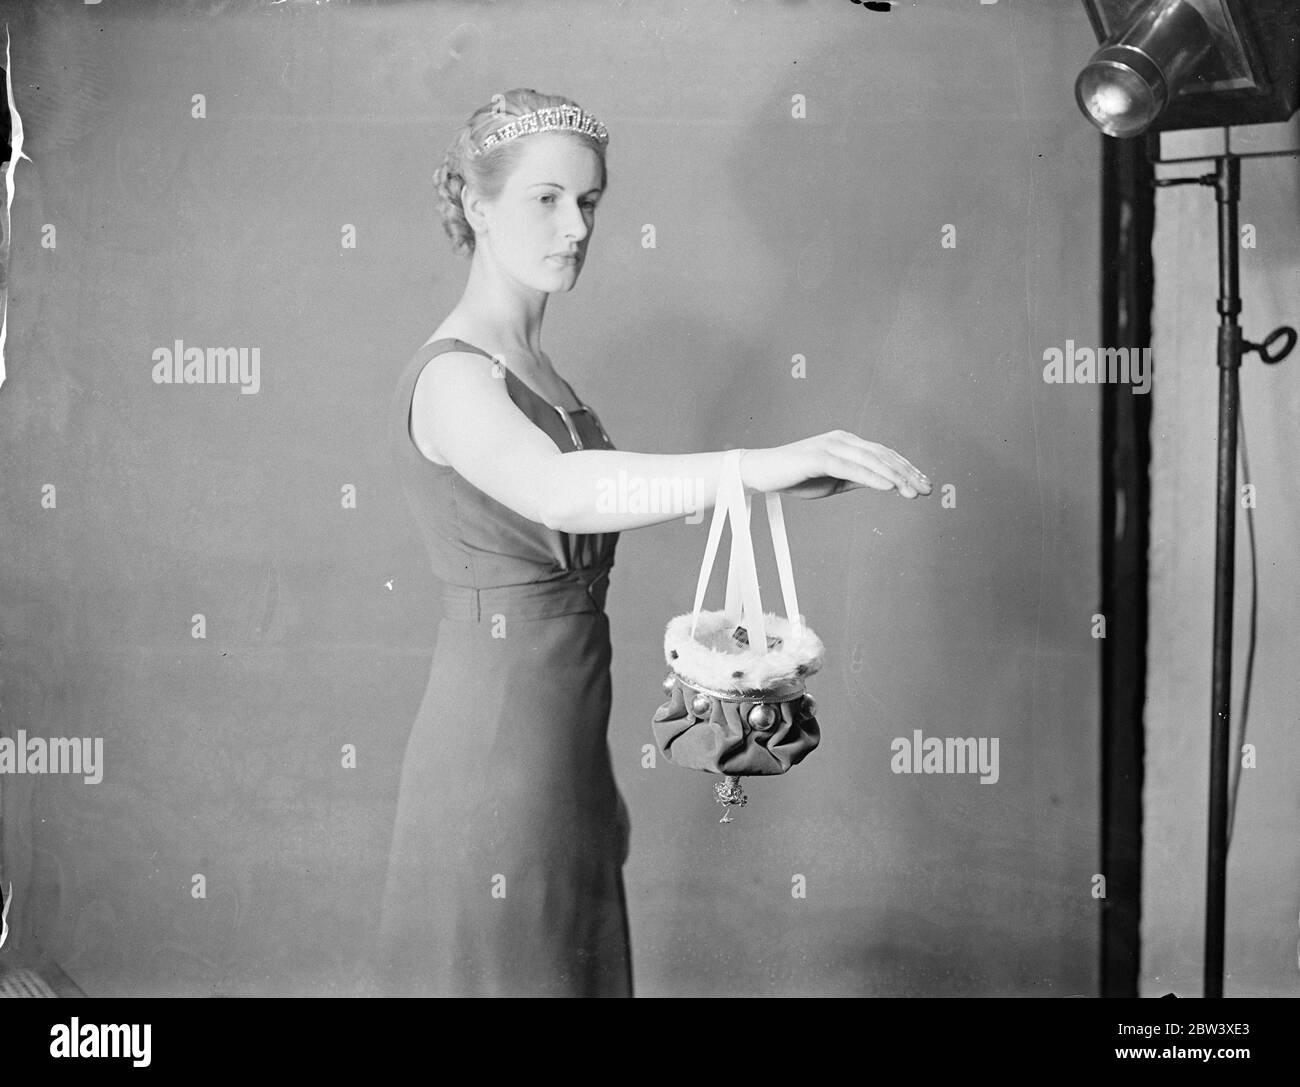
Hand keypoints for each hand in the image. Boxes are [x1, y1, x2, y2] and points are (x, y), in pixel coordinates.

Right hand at [739, 431, 930, 499]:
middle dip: (908, 473)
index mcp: (847, 443)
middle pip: (883, 456)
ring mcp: (831, 446)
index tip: (924, 484)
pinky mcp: (820, 456)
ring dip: (895, 478)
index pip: (884, 455)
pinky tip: (889, 488)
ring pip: (872, 461)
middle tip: (928, 490)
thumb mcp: (834, 481)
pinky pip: (852, 468)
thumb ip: (857, 479)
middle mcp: (843, 439)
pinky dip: (872, 478)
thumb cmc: (795, 478)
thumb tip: (884, 483)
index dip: (906, 469)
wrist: (761, 473)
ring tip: (913, 493)